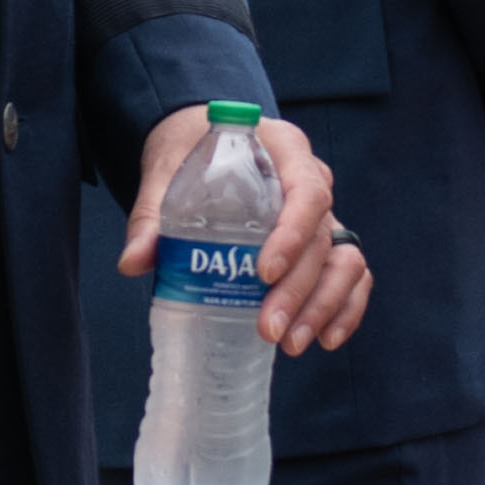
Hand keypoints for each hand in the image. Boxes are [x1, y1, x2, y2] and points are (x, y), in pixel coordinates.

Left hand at [121, 105, 371, 356]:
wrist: (199, 140)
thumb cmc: (189, 151)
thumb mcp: (166, 172)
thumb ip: (151, 215)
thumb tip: (133, 263)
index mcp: (285, 150)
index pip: (307, 192)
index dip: (292, 235)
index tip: (263, 273)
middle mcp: (313, 179)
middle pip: (321, 238)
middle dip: (298, 290)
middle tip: (268, 328)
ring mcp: (323, 214)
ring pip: (344, 261)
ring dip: (323, 306)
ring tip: (290, 343)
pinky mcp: (323, 242)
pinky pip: (350, 275)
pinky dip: (345, 308)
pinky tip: (325, 340)